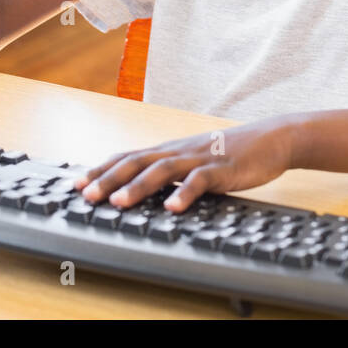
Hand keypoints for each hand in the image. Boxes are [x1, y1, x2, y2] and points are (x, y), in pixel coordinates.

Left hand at [73, 117, 300, 212]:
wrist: (270, 139)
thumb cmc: (229, 153)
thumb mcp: (194, 161)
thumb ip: (171, 173)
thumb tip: (143, 190)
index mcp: (170, 150)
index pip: (128, 157)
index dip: (102, 169)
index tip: (77, 183)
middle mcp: (179, 151)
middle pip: (137, 162)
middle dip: (109, 178)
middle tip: (85, 195)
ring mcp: (199, 158)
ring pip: (162, 170)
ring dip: (138, 186)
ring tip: (118, 203)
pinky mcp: (221, 168)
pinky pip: (200, 181)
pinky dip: (184, 194)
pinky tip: (172, 207)